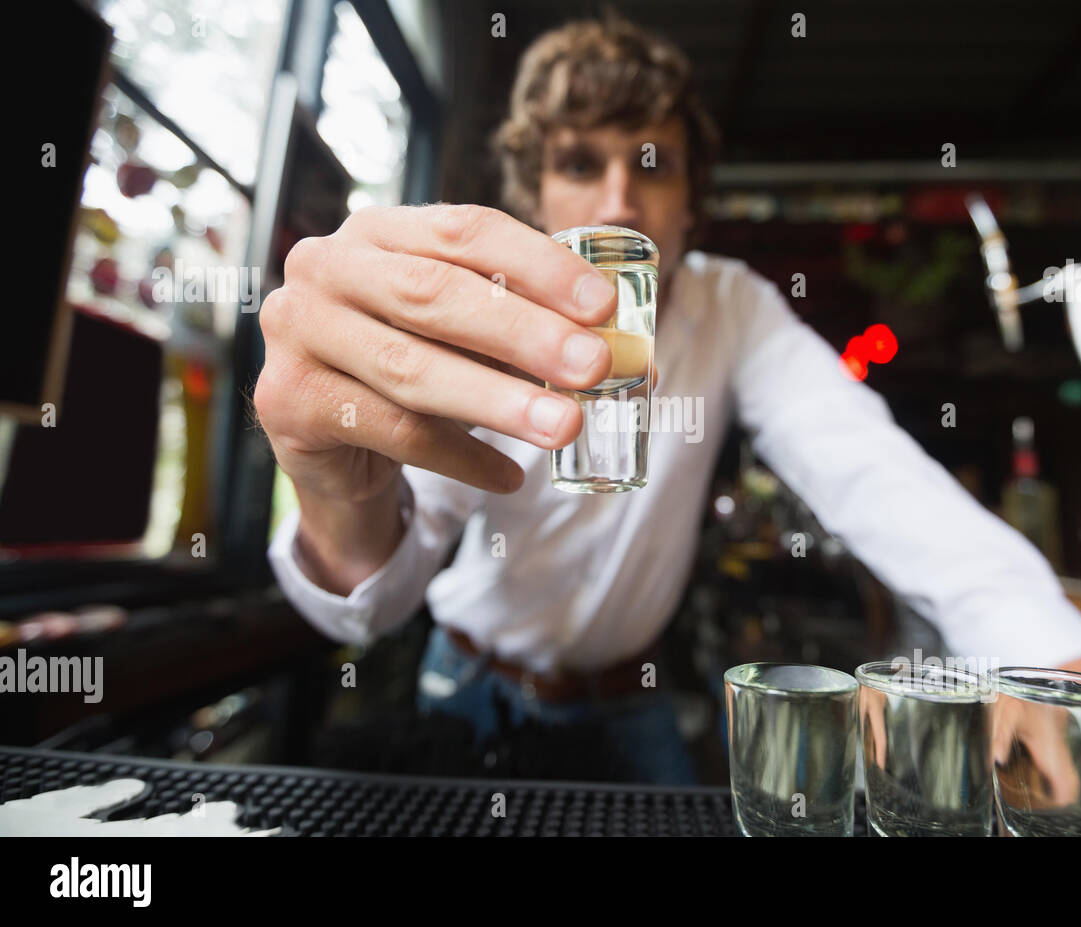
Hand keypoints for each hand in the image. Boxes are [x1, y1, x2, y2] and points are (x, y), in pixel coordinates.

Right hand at [253, 203, 622, 503]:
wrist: (329, 437)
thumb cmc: (412, 366)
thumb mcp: (472, 337)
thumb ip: (535, 334)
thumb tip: (636, 360)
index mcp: (379, 230)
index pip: (464, 229)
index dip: (537, 264)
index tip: (603, 304)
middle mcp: (326, 267)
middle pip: (433, 294)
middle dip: (523, 332)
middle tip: (593, 365)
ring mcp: (296, 331)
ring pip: (410, 368)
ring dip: (498, 401)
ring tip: (565, 426)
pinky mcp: (287, 399)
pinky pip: (390, 431)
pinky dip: (461, 457)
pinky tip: (510, 476)